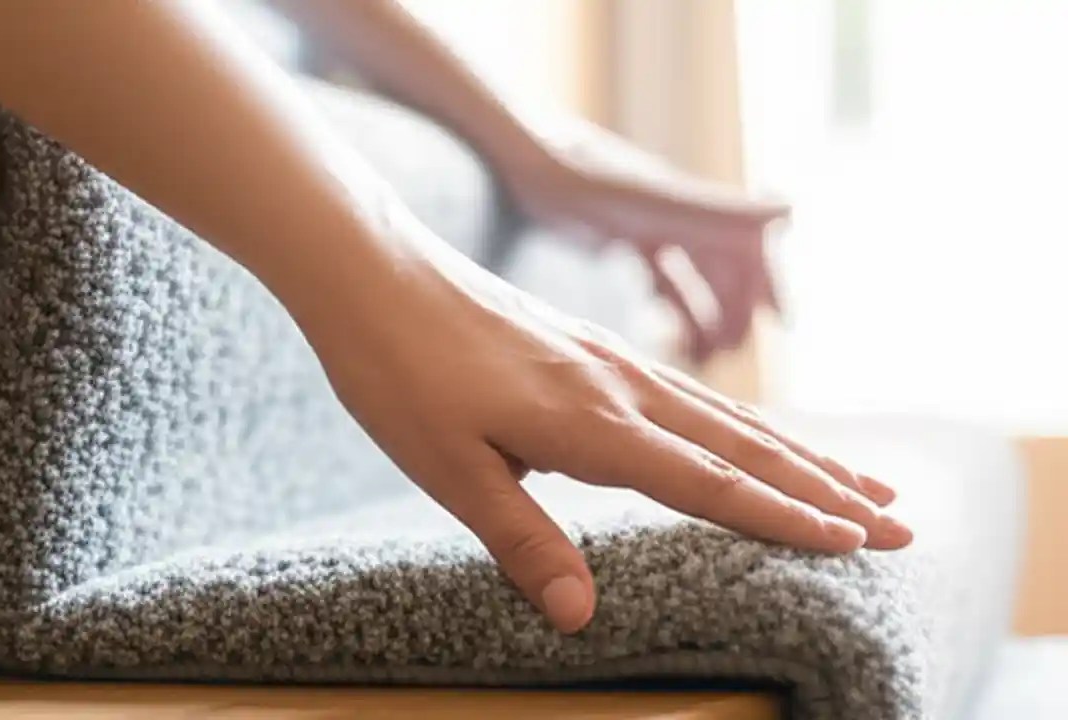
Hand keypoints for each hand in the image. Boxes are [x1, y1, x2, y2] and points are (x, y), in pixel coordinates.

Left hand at [296, 230, 910, 634]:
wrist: (373, 272)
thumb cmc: (399, 373)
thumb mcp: (447, 469)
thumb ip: (521, 540)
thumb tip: (580, 618)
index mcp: (589, 421)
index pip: (707, 482)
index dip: (782, 519)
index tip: (853, 545)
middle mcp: (617, 385)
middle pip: (743, 444)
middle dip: (823, 489)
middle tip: (899, 523)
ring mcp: (609, 359)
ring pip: (726, 413)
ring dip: (799, 452)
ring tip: (860, 480)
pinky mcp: (592, 346)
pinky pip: (690, 391)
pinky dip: (742, 421)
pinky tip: (752, 432)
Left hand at [501, 120, 788, 362]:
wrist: (520, 157)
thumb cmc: (583, 176)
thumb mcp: (653, 202)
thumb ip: (719, 212)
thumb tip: (792, 209)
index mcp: (690, 206)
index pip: (746, 245)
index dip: (767, 282)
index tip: (781, 323)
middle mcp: (674, 212)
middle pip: (719, 267)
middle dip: (732, 311)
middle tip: (730, 355)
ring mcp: (645, 222)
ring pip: (688, 276)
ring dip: (701, 314)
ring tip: (699, 358)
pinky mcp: (615, 232)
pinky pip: (654, 274)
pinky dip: (665, 304)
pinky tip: (658, 334)